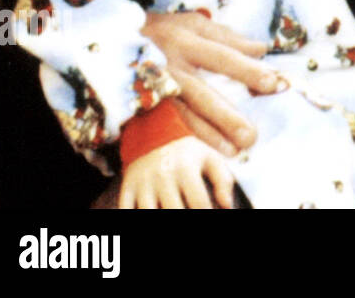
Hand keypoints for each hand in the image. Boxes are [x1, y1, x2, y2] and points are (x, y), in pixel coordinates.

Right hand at [118, 136, 235, 208]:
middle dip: (184, 218)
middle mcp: (163, 176)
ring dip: (161, 219)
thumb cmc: (187, 152)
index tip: (211, 218)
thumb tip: (227, 205)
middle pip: (174, 211)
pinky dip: (135, 215)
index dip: (208, 215)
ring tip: (172, 216)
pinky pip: (127, 210)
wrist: (154, 133)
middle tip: (190, 222)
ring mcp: (143, 184)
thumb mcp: (210, 158)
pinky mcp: (128, 189)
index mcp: (186, 169)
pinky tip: (152, 212)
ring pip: (149, 213)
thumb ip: (223, 181)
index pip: (200, 203)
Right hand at [141, 11, 275, 154]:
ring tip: (233, 150)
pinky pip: (167, 125)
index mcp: (184, 41)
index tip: (272, 83)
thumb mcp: (192, 24)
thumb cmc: (161, 31)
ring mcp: (153, 90)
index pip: (221, 57)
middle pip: (200, 94)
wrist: (108, 41)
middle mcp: (169, 67)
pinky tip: (208, 150)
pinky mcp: (142, 105)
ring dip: (208, 135)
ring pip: (182, 116)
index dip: (246, 70)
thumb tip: (261, 49)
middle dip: (225, 116)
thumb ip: (227, 37)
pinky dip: (188, 138)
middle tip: (250, 135)